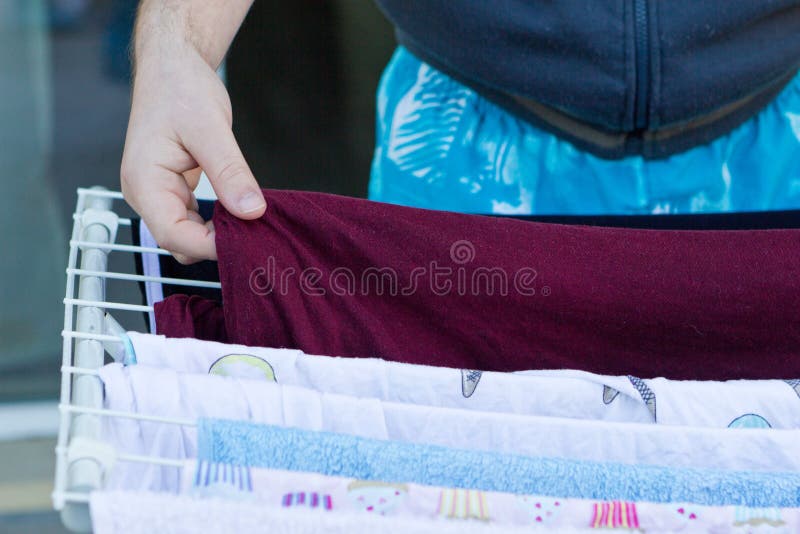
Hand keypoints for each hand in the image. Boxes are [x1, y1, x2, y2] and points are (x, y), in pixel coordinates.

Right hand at [121, 44, 264, 262]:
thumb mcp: (211, 129)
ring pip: (188, 235)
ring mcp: (158, 194)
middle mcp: (146, 194)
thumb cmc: (181, 89)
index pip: (173, 235)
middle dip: (215, 243)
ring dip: (218, 234)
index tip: (246, 240)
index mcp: (144, 182)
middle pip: (179, 242)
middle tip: (255, 232)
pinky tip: (239, 212)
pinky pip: (194, 220)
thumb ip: (230, 173)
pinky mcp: (174, 191)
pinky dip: (217, 222)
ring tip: (251, 222)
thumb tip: (252, 211)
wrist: (172, 68)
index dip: (209, 246)